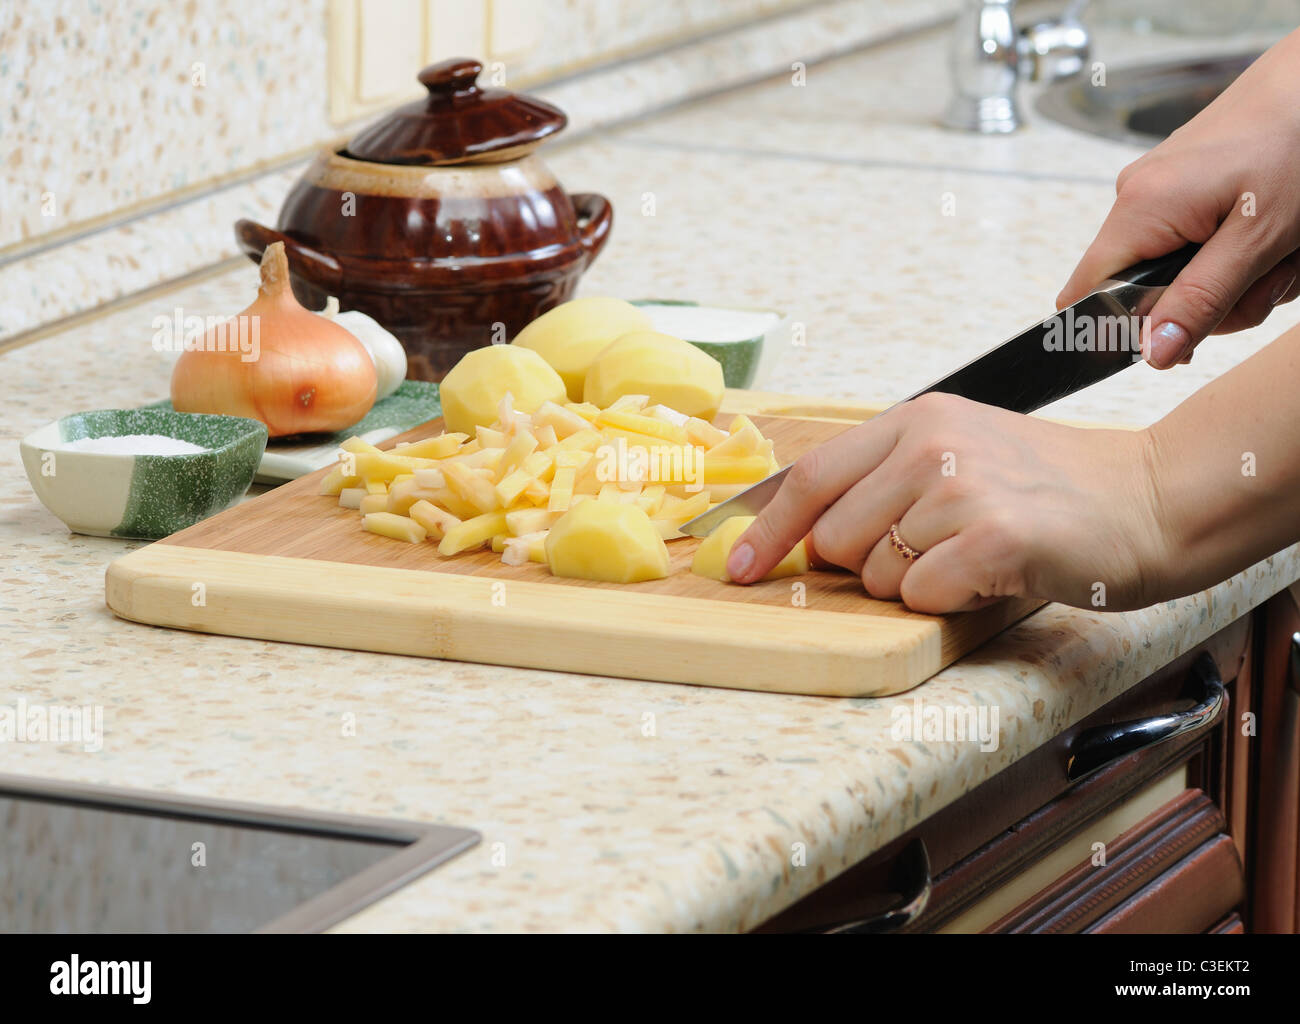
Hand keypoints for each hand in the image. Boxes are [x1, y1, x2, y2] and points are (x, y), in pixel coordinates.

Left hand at [725, 393, 1169, 612]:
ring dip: (919, 583)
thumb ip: (888, 479)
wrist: (1147, 498)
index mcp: (916, 419)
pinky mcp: (990, 536)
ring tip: (974, 554)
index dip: (766, 529)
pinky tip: (992, 573)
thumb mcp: (961, 454)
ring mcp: (959, 489)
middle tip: (936, 549)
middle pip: (836, 539)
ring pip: (878, 575)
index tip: (739, 566)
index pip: (811, 477)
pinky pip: (922, 597)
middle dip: (872, 564)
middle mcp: (929, 446)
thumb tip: (807, 534)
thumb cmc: (1051, 488)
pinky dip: (951, 601)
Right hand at [1058, 30, 1299, 368]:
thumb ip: (1202, 299)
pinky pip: (1197, 244)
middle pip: (1147, 292)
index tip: (1182, 342)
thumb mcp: (1258, 238)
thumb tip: (1152, 352)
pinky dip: (1238, 253)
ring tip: (1284, 253)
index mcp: (1140, 209)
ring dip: (1238, 280)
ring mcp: (1159, 189)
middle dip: (1213, 304)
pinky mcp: (1184, 185)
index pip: (1086, 297)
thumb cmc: (1296, 139)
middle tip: (1269, 282)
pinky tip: (1274, 237)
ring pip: (1180, 272)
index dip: (1122, 333)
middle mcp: (1136, 197)